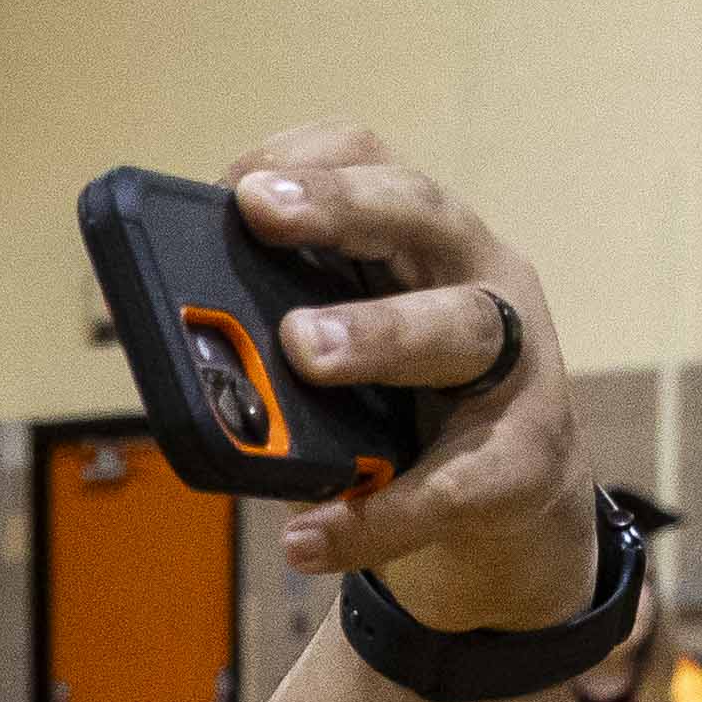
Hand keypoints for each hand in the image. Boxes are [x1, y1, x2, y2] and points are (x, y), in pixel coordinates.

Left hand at [232, 130, 598, 636]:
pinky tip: (306, 539)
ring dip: (378, 330)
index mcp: (420, 246)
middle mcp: (480, 281)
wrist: (505, 515)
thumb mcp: (338, 365)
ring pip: (459, 326)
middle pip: (421, 217)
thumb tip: (178, 354)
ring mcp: (515, 367)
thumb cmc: (400, 416)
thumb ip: (271, 345)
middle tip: (262, 214)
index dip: (306, 161)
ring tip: (302, 351)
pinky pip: (449, 485)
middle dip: (340, 207)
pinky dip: (374, 518)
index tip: (236, 182)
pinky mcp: (523, 463)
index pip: (373, 163)